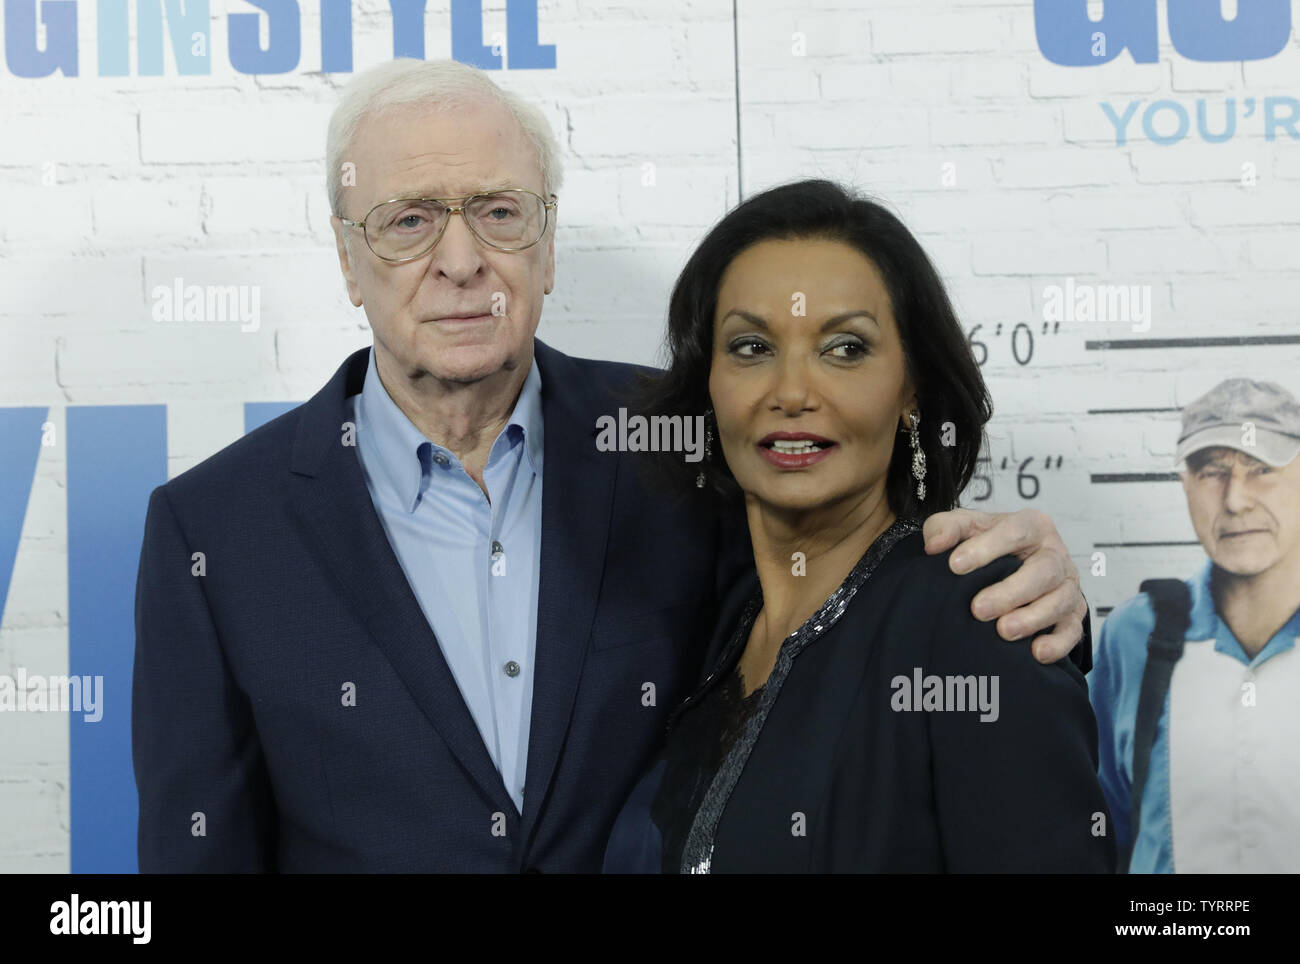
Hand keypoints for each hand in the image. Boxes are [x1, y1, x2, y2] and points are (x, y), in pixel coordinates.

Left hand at [922, 508, 1085, 663]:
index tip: (955, 565)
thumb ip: (946, 527)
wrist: (1015, 564)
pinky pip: (1072, 630)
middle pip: (1044, 570)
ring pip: (1060, 601)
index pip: (1014, 532)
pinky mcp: (1073, 614)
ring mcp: (1067, 585)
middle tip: (977, 609)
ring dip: (1033, 618)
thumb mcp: (966, 526)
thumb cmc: (989, 543)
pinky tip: (1036, 653)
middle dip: (1011, 592)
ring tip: (1003, 631)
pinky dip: (1057, 644)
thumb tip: (934, 545)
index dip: (985, 548)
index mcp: (1032, 526)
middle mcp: (1055, 554)